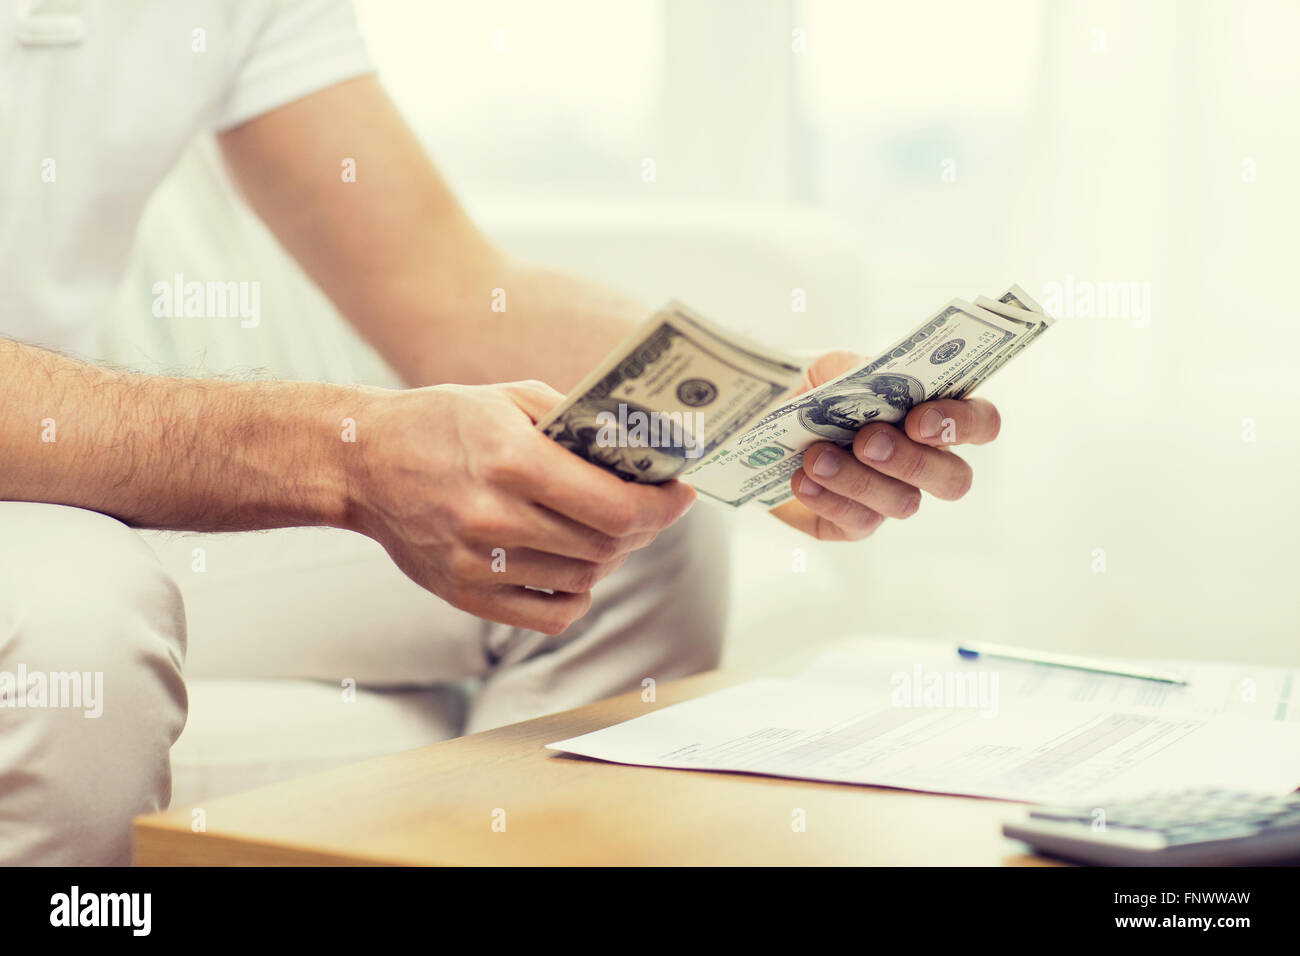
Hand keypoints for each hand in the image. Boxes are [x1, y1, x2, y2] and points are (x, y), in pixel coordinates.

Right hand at [348, 380, 695, 633]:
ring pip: (586, 578)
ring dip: (613, 555)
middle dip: (646, 526)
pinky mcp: (465, 594)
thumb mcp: (510, 399)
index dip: (663, 506)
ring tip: (610, 528)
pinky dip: (579, 593)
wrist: (361, 463)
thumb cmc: (442, 422)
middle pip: (608, 545)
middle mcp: (495, 517)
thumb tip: (643, 452)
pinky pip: (552, 614)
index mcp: (511, 461)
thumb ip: (577, 424)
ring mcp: (478, 563)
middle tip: (654, 508)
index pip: (616, 506)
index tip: (680, 495)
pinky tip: (575, 565)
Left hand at [771, 351, 1000, 540]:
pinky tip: (803, 480)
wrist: (766, 425)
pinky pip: (857, 522)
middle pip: (953, 479)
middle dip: (912, 461)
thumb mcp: (837, 367)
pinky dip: (829, 499)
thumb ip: (865, 372)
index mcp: (934, 414)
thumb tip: (873, 383)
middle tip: (868, 441)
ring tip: (816, 457)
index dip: (962, 424)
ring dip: (859, 479)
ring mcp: (893, 496)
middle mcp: (924, 460)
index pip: (980, 422)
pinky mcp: (855, 524)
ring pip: (904, 504)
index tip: (919, 418)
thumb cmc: (814, 391)